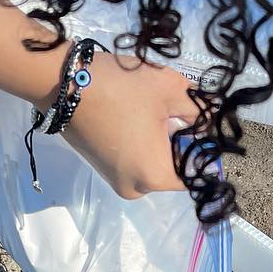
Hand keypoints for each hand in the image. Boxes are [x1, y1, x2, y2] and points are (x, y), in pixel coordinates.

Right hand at [62, 55, 201, 199]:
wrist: (64, 82)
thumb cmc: (121, 87)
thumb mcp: (171, 89)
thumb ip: (200, 109)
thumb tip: (208, 120)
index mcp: (155, 177)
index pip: (196, 172)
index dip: (201, 146)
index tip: (193, 121)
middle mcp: (135, 189)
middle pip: (173, 169)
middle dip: (176, 142)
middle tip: (166, 111)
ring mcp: (115, 181)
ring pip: (152, 164)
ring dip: (157, 142)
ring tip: (146, 112)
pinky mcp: (101, 170)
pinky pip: (132, 161)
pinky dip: (138, 144)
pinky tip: (130, 118)